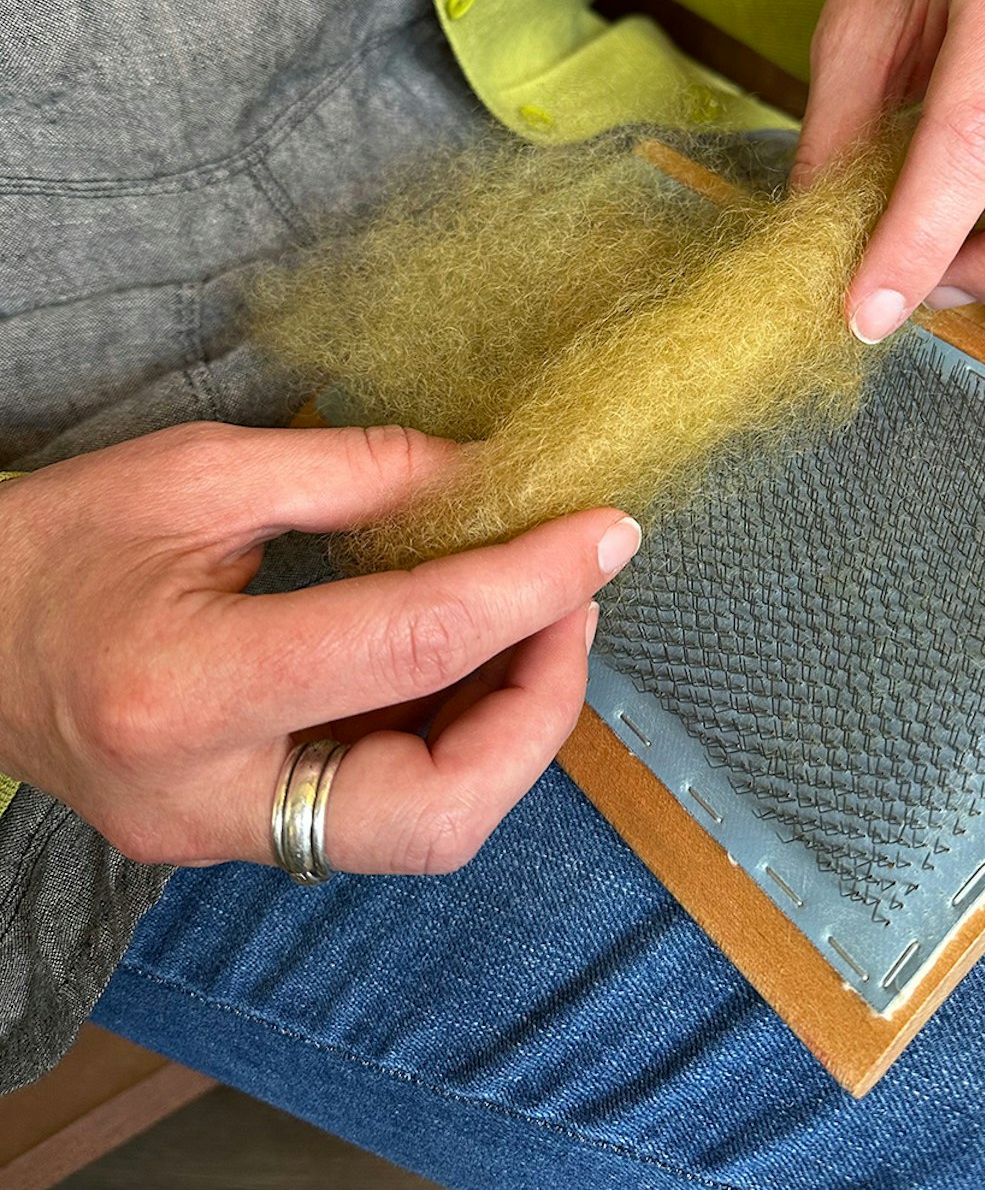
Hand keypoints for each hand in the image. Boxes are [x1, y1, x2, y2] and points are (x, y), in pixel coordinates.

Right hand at [0, 424, 639, 872]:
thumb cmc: (56, 545)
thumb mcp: (201, 472)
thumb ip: (361, 476)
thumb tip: (491, 482)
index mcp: (185, 687)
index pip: (414, 644)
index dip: (532, 585)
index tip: (602, 536)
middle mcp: (208, 797)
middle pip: (440, 811)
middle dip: (540, 712)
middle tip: (573, 609)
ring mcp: (222, 837)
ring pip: (426, 831)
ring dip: (509, 730)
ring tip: (531, 625)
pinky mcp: (239, 839)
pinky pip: (387, 811)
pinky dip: (453, 739)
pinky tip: (466, 664)